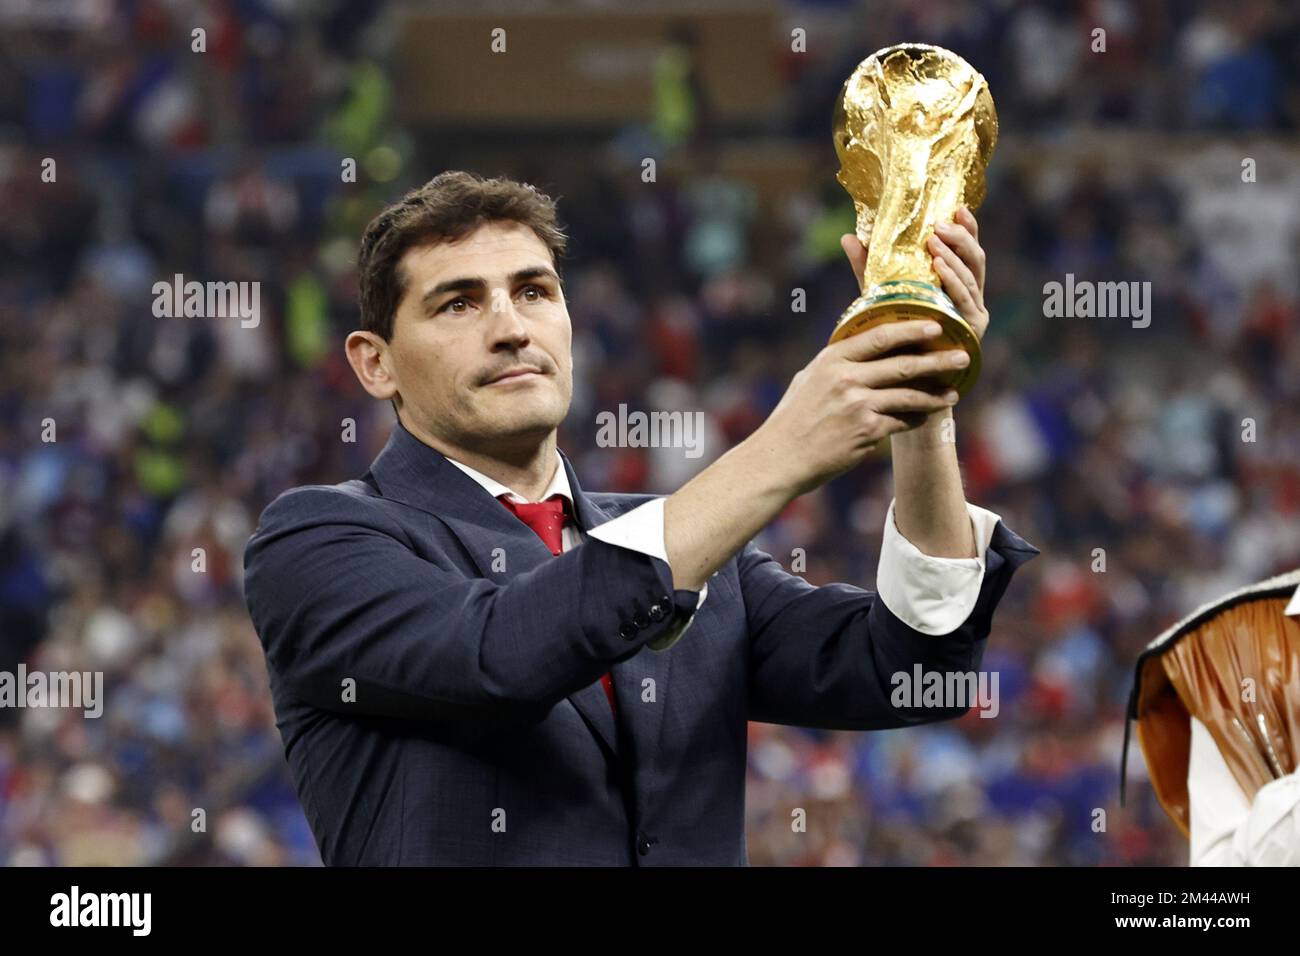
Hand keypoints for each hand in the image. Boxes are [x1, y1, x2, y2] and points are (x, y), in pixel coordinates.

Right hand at [755, 320, 963, 494]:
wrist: (780, 458)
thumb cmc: (792, 419)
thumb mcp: (808, 380)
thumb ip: (836, 364)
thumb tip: (860, 349)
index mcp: (832, 360)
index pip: (879, 337)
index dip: (911, 330)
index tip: (935, 326)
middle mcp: (846, 379)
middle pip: (902, 364)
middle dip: (937, 359)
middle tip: (962, 354)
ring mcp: (857, 405)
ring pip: (909, 395)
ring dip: (935, 394)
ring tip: (954, 392)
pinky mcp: (866, 432)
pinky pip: (901, 421)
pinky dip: (917, 418)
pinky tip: (929, 416)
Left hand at [840, 205, 989, 340]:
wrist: (900, 373)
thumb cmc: (893, 330)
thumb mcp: (881, 292)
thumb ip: (867, 266)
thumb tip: (847, 236)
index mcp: (957, 282)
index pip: (968, 250)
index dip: (967, 228)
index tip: (958, 207)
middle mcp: (971, 295)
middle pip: (975, 258)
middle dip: (959, 237)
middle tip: (938, 224)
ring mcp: (974, 311)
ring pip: (970, 276)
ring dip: (952, 255)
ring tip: (934, 240)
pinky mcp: (972, 328)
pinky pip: (964, 299)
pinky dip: (952, 281)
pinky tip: (940, 266)